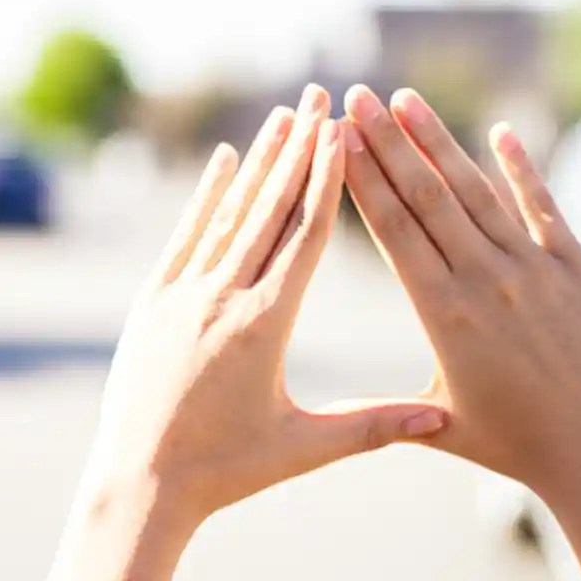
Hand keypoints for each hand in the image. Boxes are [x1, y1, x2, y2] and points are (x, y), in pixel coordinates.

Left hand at [87, 85, 448, 521]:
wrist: (137, 483)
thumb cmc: (226, 471)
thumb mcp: (302, 446)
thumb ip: (374, 426)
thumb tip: (444, 417)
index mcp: (264, 325)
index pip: (302, 237)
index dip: (325, 180)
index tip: (342, 132)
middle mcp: (221, 298)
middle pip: (268, 210)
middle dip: (298, 149)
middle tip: (320, 96)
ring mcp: (181, 295)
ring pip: (227, 215)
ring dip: (257, 162)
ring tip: (282, 115)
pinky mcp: (152, 302)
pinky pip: (186, 237)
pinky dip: (206, 197)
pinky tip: (224, 160)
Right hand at [342, 85, 580, 496]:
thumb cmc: (506, 443)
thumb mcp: (434, 416)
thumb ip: (383, 398)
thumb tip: (328, 398)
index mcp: (442, 313)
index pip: (393, 227)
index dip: (362, 176)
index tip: (337, 136)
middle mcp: (484, 279)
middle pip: (425, 195)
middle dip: (386, 141)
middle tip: (357, 96)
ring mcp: (533, 268)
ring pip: (476, 190)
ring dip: (438, 141)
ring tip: (407, 99)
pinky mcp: (574, 267)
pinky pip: (543, 206)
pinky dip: (521, 167)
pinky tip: (500, 131)